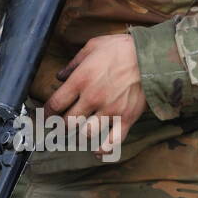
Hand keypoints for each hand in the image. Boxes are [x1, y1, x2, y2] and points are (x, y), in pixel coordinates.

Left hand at [45, 34, 146, 156]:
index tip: (47, 116)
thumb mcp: (92, 47)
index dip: (47, 113)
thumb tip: (59, 76)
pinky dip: (104, 149)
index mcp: (80, 80)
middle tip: (62, 126)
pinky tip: (97, 151)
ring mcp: (109, 111)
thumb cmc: (121, 48)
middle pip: (68, 123)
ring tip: (79, 133)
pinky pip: (113, 141)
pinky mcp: (126, 118)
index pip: (55, 104)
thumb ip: (73, 63)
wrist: (150, 56)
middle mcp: (92, 98)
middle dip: (62, 126)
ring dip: (80, 136)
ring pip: (87, 134)